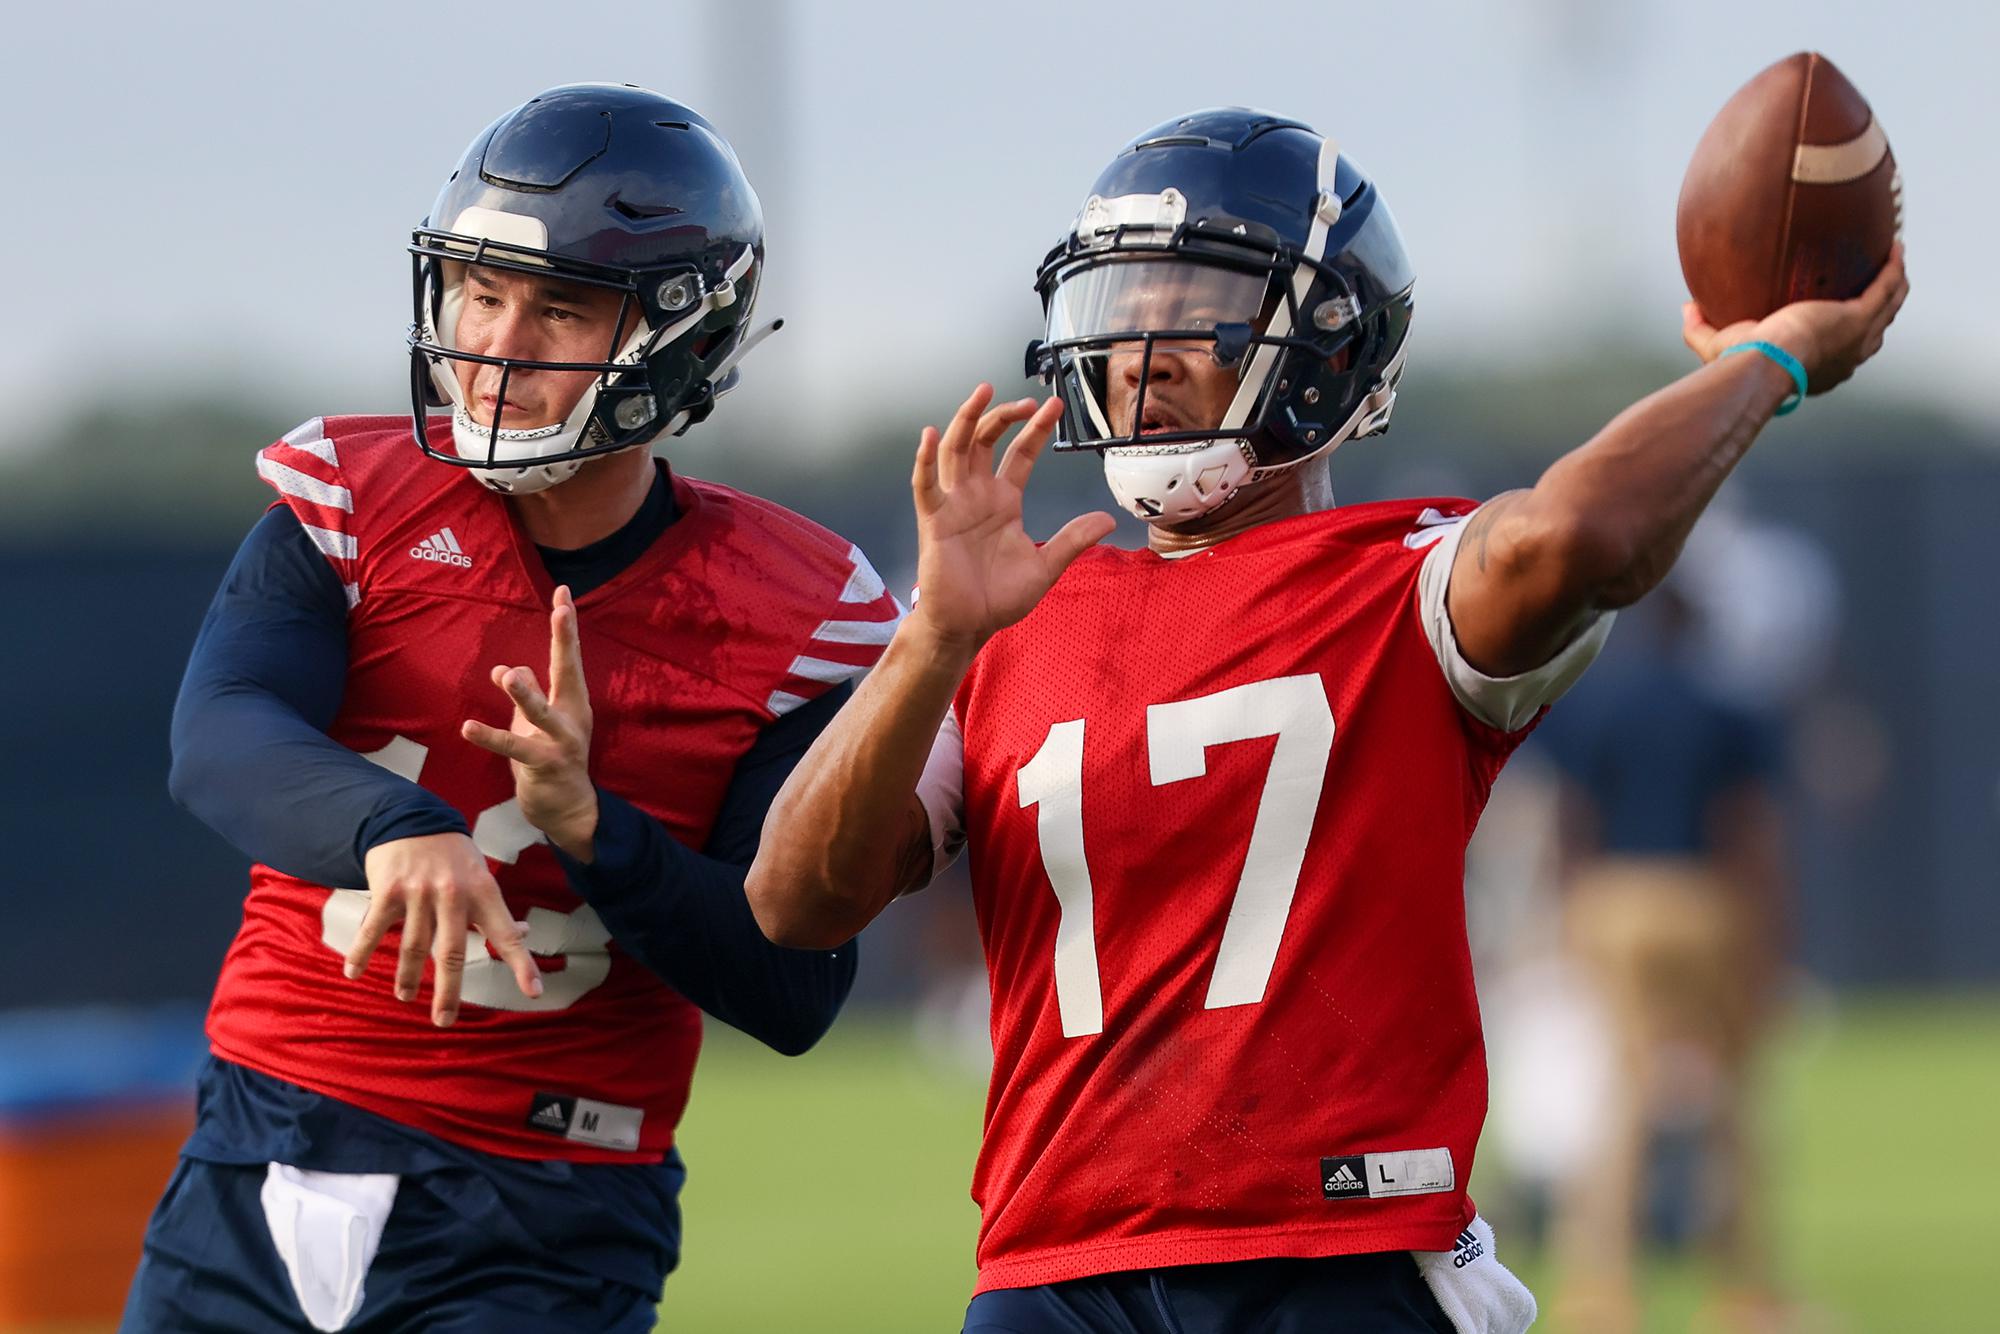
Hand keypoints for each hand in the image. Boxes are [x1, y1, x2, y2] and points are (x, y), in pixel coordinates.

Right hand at [347, 831, 543, 1025]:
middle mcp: (454, 895)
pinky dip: (361, 953)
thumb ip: (496, 910)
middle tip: (444, 1021)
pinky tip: (353, 973)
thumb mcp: (482, 876)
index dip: (522, 964)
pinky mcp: (388, 890)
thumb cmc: (453, 856)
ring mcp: (419, 893)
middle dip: (449, 991)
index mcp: (483, 893)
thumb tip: (524, 935)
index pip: (507, 935)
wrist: (411, 819)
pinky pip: (373, 929)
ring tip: (406, 996)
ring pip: (414, 946)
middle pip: (453, 953)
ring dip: (408, 977)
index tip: (533, 992)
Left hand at [461, 585, 598, 860]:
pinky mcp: (544, 764)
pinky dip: (491, 737)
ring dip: (525, 695)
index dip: (566, 626)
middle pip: (568, 672)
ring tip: (508, 677)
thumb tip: (505, 668)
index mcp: (571, 702)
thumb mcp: (535, 723)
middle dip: (565, 640)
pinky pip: (515, 748)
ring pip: (542, 712)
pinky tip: (468, 727)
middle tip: (562, 610)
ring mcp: (561, 741)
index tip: (563, 592)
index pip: (567, 657)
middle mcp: (572, 716)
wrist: (567, 809)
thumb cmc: (551, 760)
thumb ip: (524, 694)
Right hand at [908, 384, 1116, 652]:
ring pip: (956, 451)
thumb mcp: (1045, 566)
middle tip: (1028, 401)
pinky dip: (925, 459)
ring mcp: (953, 505)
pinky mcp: (933, 521)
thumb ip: (1072, 540)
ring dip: (967, 420)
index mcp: (1004, 501)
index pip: (1020, 454)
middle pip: (986, 441)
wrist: (968, 626)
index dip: (1035, 430)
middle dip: (1004, 416)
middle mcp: (977, 495)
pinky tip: (931, 435)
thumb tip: (1108, 520)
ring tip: (983, 393)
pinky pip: (925, 485)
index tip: (1054, 407)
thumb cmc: (999, 599)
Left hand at [1683, 244, 1908, 395]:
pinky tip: (1893, 248)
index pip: (1841, 350)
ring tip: (1892, 259)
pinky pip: (1887, 287)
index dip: (1846, 332)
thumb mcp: (1716, 345)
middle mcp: (1847, 357)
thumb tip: (1687, 307)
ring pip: (1888, 307)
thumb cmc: (1742, 362)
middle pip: (1875, 328)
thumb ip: (1700, 328)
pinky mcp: (1861, 317)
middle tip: (1877, 280)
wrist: (1765, 362)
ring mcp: (1859, 338)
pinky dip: (1893, 268)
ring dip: (1894, 283)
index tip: (1840, 311)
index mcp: (1821, 367)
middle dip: (1880, 305)